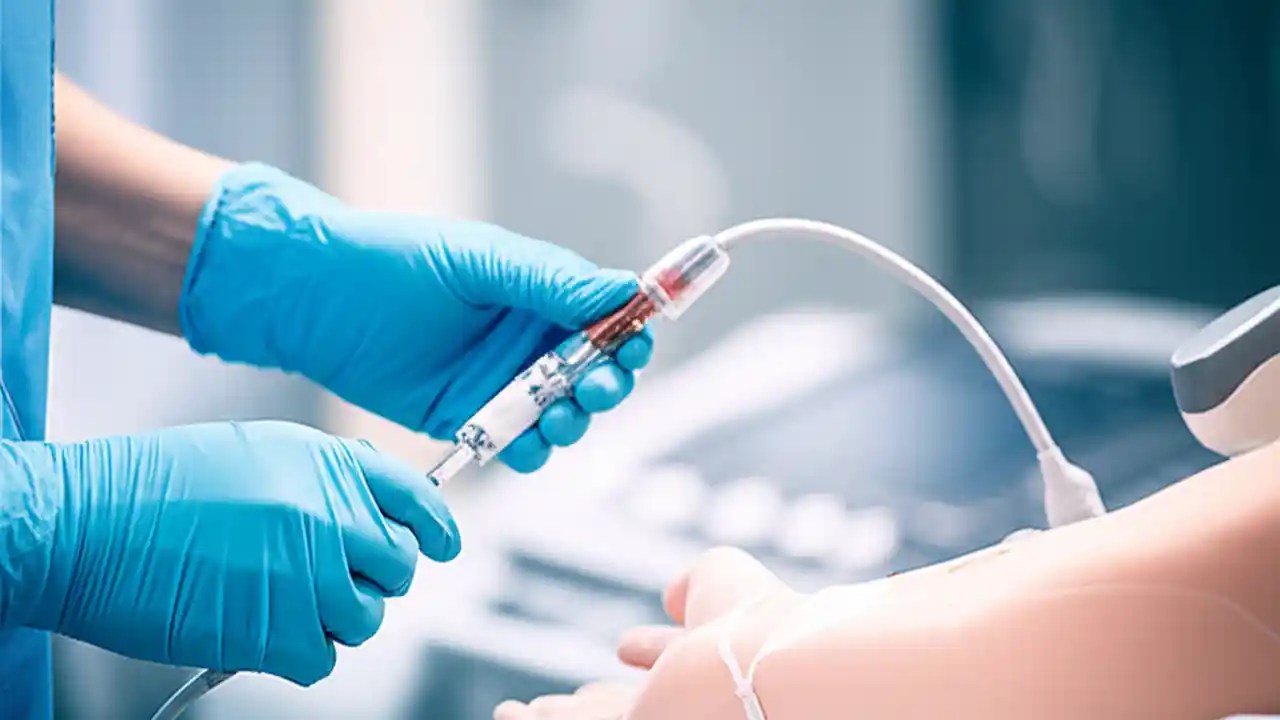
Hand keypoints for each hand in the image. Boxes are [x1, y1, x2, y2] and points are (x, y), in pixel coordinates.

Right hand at [0, 421, 456, 684]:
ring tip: (280, 603)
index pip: (415, 497)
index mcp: (328, 465)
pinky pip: (324, 657)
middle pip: (398, 566)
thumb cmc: (154, 489)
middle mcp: (331, 515)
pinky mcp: (282, 631)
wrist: (87, 525)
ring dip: (333, 620)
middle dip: (372, 578)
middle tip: (329, 581)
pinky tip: (258, 629)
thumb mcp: (255, 453)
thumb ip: (319, 477)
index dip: (434, 526)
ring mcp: (311, 574)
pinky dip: (298, 654)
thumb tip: (364, 505)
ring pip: (367, 617)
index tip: (441, 544)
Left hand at [180, 164, 652, 471]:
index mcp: (539, 292)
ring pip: (563, 413)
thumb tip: (623, 289)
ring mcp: (500, 382)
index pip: (606, 316)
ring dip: (574, 421)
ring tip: (558, 418)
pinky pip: (515, 443)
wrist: (315, 300)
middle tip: (597, 388)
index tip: (634, 346)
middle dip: (607, 385)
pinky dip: (528, 449)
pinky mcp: (468, 418)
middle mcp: (527, 339)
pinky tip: (521, 444)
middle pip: (595, 372)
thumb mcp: (479, 261)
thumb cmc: (394, 261)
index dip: (629, 333)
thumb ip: (550, 280)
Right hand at [494, 548, 794, 719]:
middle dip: (596, 705)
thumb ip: (696, 582)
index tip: (627, 644)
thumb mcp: (724, 579)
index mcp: (719, 670)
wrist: (770, 678)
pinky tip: (505, 716)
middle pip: (632, 711)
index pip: (680, 667)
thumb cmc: (757, 626)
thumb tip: (674, 595)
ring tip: (511, 714)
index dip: (655, 650)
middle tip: (557, 702)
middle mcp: (690, 709)